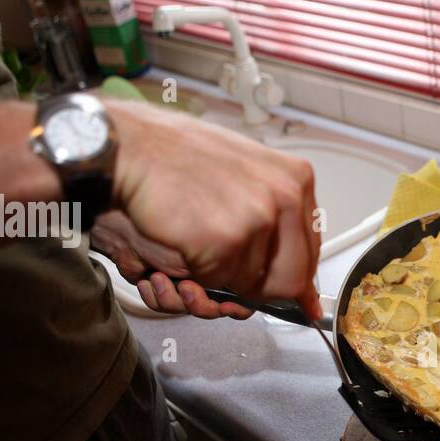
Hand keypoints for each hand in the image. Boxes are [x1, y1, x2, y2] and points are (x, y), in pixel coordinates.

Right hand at [104, 101, 321, 319]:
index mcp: (296, 179)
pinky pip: (220, 282)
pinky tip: (183, 236)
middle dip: (260, 286)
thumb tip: (302, 277)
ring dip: (220, 273)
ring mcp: (259, 218)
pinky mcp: (228, 240)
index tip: (289, 293)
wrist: (129, 147)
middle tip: (229, 267)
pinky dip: (196, 271)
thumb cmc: (176, 157)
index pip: (310, 252)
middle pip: (291, 279)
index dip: (292, 276)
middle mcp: (286, 196)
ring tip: (196, 234)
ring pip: (251, 284)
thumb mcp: (245, 175)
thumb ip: (277, 217)